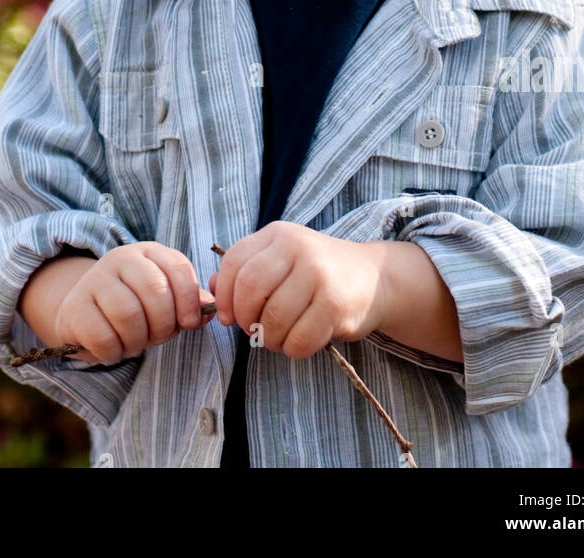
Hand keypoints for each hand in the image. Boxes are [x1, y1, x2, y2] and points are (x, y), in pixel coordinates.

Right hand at [53, 242, 213, 364]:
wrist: (85, 316)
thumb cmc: (135, 308)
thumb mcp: (166, 302)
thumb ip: (189, 303)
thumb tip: (209, 306)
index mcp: (149, 252)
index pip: (178, 268)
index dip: (189, 300)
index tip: (189, 323)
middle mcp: (120, 258)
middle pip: (155, 291)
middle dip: (163, 325)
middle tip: (156, 337)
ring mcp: (94, 279)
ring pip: (129, 314)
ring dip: (138, 340)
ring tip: (134, 342)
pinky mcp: (74, 307)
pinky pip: (103, 336)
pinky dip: (114, 351)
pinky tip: (114, 347)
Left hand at [208, 222, 385, 358]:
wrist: (374, 278)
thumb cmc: (318, 273)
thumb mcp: (281, 260)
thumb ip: (246, 270)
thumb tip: (210, 288)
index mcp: (278, 234)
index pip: (234, 263)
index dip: (223, 296)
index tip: (228, 316)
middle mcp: (298, 247)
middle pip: (249, 289)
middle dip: (245, 319)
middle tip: (253, 330)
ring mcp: (318, 274)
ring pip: (273, 319)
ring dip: (269, 339)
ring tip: (278, 337)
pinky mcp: (335, 304)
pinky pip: (299, 339)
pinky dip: (292, 349)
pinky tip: (300, 341)